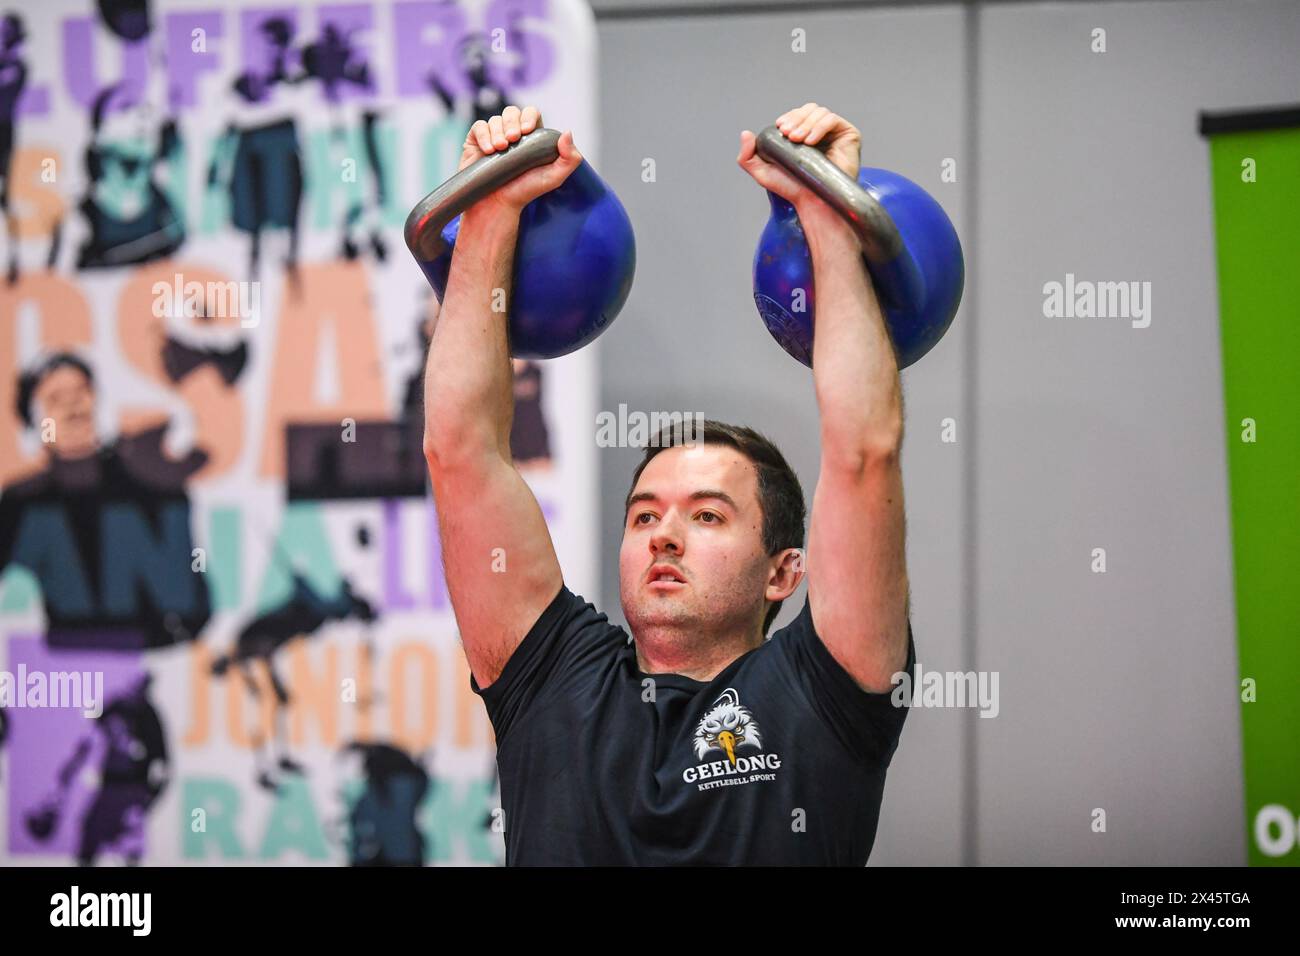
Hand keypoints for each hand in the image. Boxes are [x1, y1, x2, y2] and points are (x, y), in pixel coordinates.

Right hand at [458, 105, 582, 215]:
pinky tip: (488, 150)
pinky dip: (484, 135)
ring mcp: (494, 136)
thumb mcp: (554, 178)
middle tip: (512, 140)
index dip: (528, 116)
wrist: (498, 203)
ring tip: (500, 148)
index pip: (531, 114)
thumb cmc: (526, 191)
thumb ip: (569, 158)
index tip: (527, 130)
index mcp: (532, 137)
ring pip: (495, 120)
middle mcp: (512, 134)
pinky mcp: (477, 141)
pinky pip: (479, 127)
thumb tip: (568, 132)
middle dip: (512, 122)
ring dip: (498, 131)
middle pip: (512, 112)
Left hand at [737, 102, 861, 206]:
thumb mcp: (762, 173)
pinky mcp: (848, 135)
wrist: (813, 202)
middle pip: (809, 109)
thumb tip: (745, 133)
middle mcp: (820, 131)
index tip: (781, 127)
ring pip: (820, 113)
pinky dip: (820, 127)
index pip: (798, 114)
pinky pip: (833, 120)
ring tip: (798, 141)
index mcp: (804, 134)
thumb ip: (747, 156)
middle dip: (797, 119)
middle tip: (789, 135)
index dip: (789, 116)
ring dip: (806, 123)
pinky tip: (811, 142)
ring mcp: (835, 133)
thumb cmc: (792, 189)